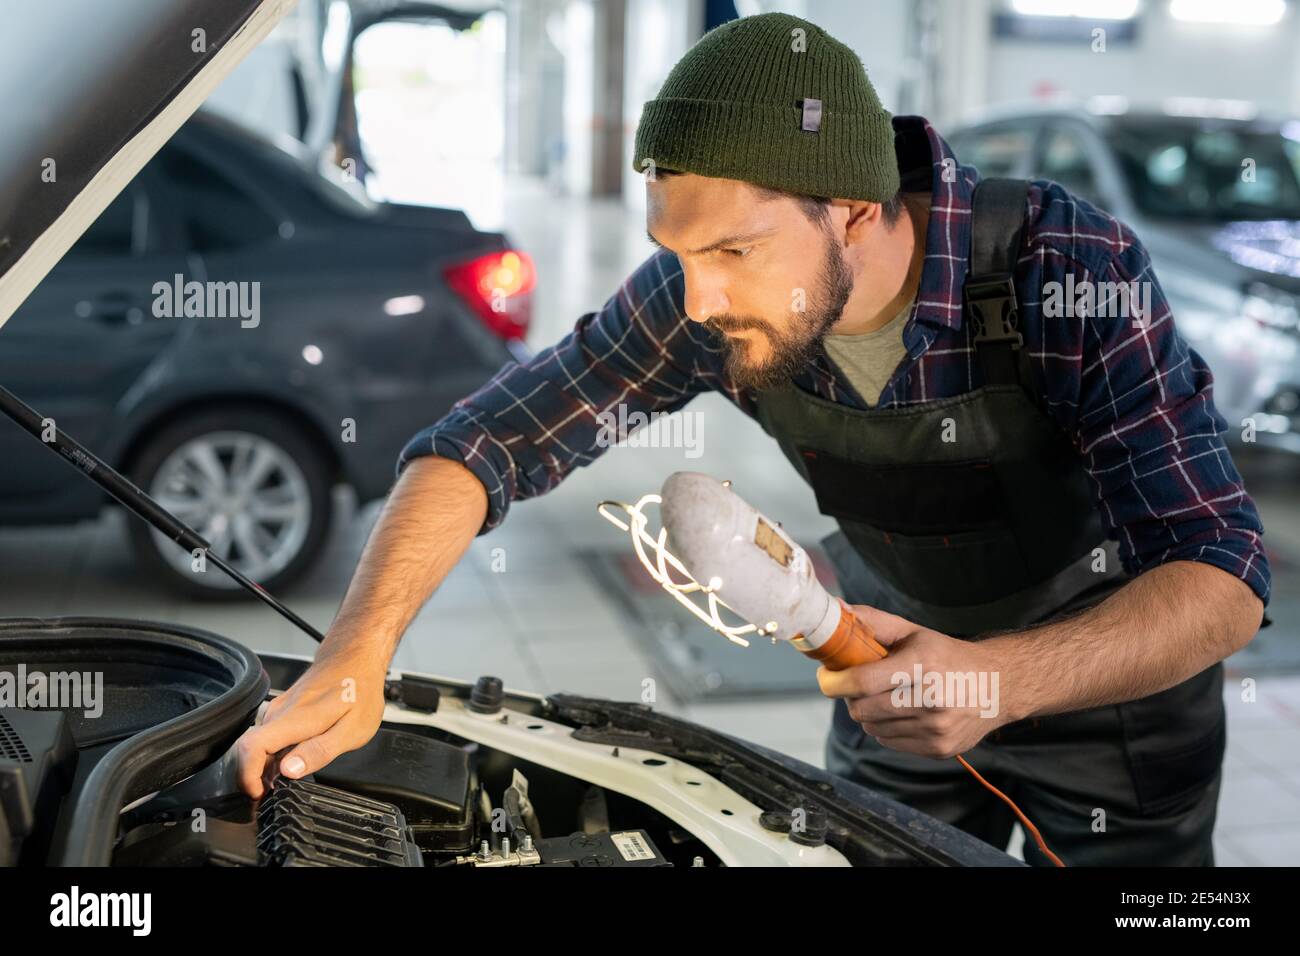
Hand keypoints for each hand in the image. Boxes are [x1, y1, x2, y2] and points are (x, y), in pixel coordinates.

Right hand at [231, 648, 388, 797]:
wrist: (356, 656)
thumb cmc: (359, 690)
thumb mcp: (353, 729)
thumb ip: (319, 751)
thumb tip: (288, 771)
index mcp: (296, 718)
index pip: (251, 747)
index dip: (247, 776)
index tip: (258, 794)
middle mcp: (280, 712)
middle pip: (250, 750)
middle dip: (255, 777)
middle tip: (275, 794)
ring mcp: (279, 708)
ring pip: (259, 744)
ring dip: (266, 766)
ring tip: (287, 780)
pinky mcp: (283, 708)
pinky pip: (269, 735)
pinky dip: (274, 753)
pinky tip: (293, 759)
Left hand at [815, 604, 1009, 758]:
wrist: (998, 685)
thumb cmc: (947, 656)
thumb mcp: (914, 632)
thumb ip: (873, 623)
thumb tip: (838, 609)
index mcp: (923, 663)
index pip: (862, 681)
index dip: (836, 682)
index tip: (826, 677)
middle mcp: (932, 698)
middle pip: (862, 710)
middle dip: (852, 697)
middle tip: (859, 686)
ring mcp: (936, 728)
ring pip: (872, 728)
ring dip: (869, 714)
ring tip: (887, 698)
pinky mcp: (939, 748)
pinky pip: (889, 742)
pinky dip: (886, 729)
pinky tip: (903, 713)